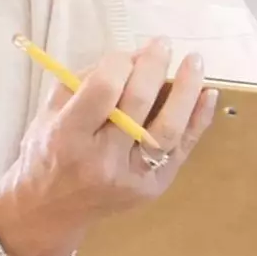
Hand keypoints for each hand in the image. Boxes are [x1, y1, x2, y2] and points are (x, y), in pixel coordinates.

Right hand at [0, 40, 213, 255]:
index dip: (119, 63)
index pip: (103, 91)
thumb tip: (132, 55)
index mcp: (67, 137)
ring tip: (194, 62)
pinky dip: (199, 120)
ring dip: (186, 91)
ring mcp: (131, 177)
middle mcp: (101, 160)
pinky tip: (208, 94)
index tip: (125, 54)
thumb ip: (85, 81)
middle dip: (153, 67)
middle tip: (162, 44)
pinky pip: (182, 150)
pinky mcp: (153, 187)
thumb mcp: (49, 113)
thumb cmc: (48, 152)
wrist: (51, 211)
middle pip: (136, 105)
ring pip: (167, 129)